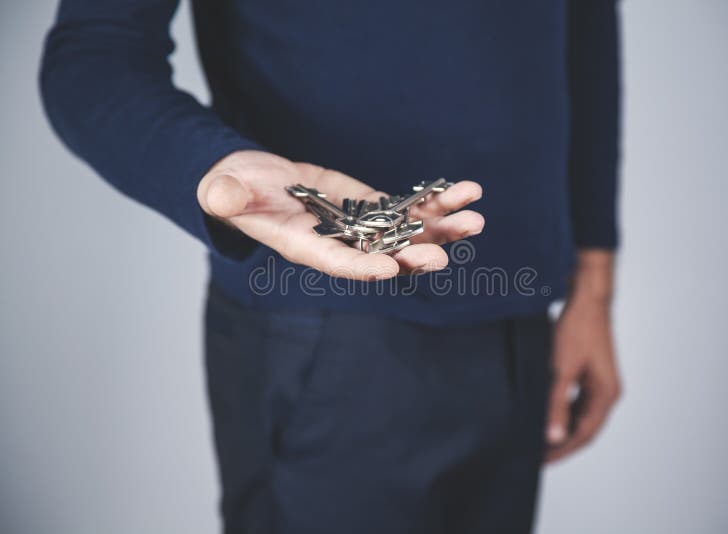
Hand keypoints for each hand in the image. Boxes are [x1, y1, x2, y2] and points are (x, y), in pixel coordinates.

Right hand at [197, 150, 483, 279]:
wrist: (255, 180)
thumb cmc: (234, 188)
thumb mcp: (226, 189)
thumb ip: (227, 196)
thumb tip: (218, 195)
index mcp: (305, 246)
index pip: (336, 261)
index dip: (363, 265)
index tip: (391, 267)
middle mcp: (340, 242)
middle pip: (383, 254)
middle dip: (415, 255)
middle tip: (445, 254)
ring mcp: (360, 225)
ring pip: (406, 233)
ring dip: (440, 228)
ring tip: (475, 219)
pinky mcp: (370, 205)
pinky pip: (406, 208)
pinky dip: (434, 202)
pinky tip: (464, 192)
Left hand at [545, 251, 621, 462]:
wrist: (585, 299)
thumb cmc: (576, 330)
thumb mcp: (561, 370)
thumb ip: (556, 404)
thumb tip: (553, 437)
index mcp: (605, 395)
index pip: (583, 434)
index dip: (561, 449)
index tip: (540, 460)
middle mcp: (606, 392)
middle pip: (584, 428)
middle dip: (561, 443)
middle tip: (535, 455)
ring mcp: (599, 383)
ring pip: (580, 416)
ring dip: (561, 428)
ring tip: (537, 439)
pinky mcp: (590, 374)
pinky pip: (577, 401)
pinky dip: (562, 412)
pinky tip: (544, 415)